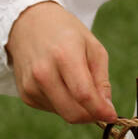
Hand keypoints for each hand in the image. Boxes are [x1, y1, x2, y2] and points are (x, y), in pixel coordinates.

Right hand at [5, 1, 116, 124]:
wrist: (28, 23)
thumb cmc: (65, 33)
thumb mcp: (92, 47)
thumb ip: (102, 79)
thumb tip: (106, 108)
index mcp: (64, 56)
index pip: (84, 95)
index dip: (100, 110)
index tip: (112, 115)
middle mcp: (43, 73)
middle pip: (72, 112)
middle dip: (91, 116)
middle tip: (101, 108)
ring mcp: (31, 85)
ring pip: (63, 114)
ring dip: (77, 108)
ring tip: (76, 84)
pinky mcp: (25, 94)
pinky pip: (51, 109)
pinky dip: (62, 103)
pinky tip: (60, 84)